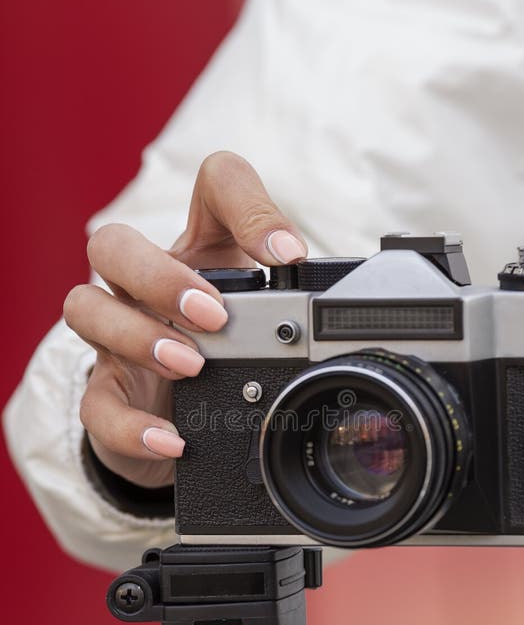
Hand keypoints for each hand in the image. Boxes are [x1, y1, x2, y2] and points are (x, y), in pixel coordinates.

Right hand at [63, 151, 306, 488]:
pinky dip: (132, 424)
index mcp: (200, 253)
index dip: (247, 204)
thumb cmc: (230, 354)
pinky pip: (98, 404)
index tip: (287, 255)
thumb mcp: (268, 324)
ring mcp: (117, 339)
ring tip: (192, 366)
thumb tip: (338, 321)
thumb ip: (296, 315)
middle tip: (214, 315)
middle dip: (161, 275)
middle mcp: (145, 287)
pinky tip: (172, 438)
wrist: (186, 420)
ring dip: (138, 335)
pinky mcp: (109, 395)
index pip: (216, 186)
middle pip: (114, 243)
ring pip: (84, 308)